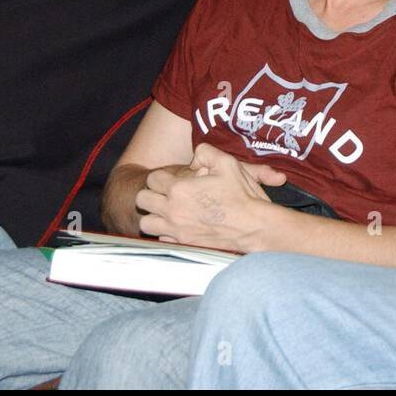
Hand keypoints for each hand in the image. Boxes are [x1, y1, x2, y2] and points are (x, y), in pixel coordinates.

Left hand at [135, 143, 287, 249]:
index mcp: (179, 189)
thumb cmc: (242, 195)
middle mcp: (172, 210)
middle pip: (142, 200)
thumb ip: (205, 152)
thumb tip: (194, 160)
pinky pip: (161, 237)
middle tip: (166, 193)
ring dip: (153, 215)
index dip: (162, 176)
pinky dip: (166, 231)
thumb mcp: (227, 162)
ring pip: (146, 223)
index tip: (172, 179)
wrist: (253, 227)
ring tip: (168, 210)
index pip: (152, 179)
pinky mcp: (183, 244)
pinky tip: (180, 225)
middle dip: (151, 194)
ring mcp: (176, 230)